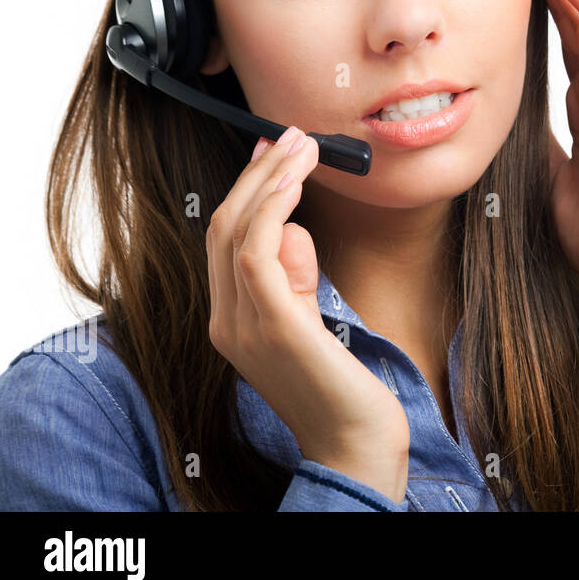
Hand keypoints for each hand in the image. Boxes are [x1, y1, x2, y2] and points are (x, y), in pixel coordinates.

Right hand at [205, 126, 409, 502]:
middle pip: (224, 226)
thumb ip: (296, 279)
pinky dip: (274, 210)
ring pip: (237, 231)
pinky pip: (258, 253)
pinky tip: (296, 183)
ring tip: (301, 146)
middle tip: (291, 136)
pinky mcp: (274, 327)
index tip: (275, 153)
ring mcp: (243, 326)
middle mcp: (225, 322)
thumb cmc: (342, 386)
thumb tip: (294, 230)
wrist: (354, 444)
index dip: (248, 190)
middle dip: (258, 173)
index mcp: (231, 320)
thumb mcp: (313, 321)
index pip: (225, 240)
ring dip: (270, 180)